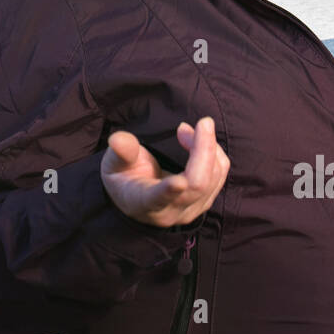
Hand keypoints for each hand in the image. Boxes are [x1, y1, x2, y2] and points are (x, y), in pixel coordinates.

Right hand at [100, 117, 228, 228]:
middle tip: (202, 122)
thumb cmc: (123, 178)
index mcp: (144, 203)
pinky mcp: (205, 201)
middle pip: (197, 184)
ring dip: (208, 146)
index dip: (169, 191)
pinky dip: (213, 152)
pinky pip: (220, 175)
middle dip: (204, 149)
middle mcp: (172, 212)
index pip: (158, 199)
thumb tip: (117, 139)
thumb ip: (120, 152)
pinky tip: (197, 140)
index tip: (178, 181)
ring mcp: (191, 209)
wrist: (136, 197)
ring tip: (186, 129)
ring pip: (213, 178)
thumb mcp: (113, 165)